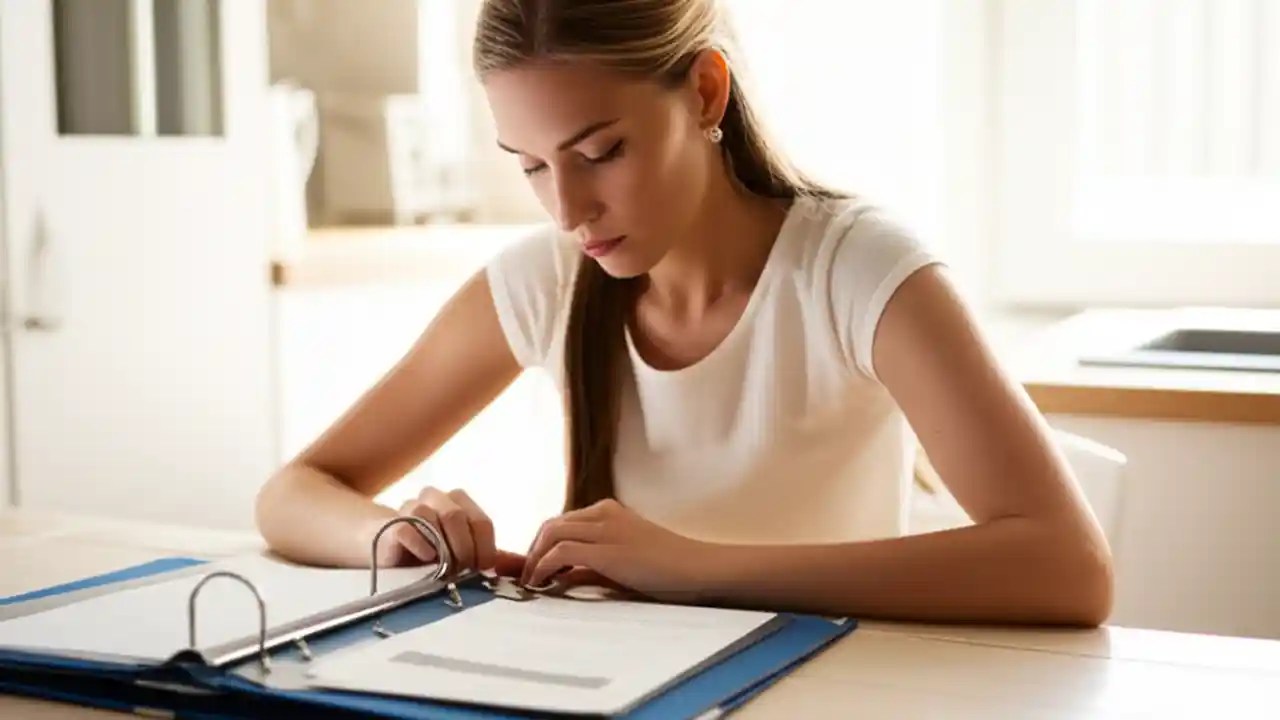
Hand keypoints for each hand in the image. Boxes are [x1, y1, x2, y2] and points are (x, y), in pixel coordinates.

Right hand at [379, 487, 501, 572]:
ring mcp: (411, 507)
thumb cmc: (432, 551)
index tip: (483, 570)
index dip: (485, 548)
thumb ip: (492, 557)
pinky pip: (407, 528)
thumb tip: (524, 566)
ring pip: (431, 518)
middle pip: (456, 516)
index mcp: (459, 501)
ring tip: (444, 570)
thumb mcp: (466, 554)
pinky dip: (420, 545)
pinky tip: (425, 559)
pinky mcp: (392, 523)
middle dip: (464, 548)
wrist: (389, 550)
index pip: (481, 521)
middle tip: (463, 572)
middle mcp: (436, 497)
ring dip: (441, 549)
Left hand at [521, 499, 716, 602]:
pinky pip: (560, 552)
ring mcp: (604, 529)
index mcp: (609, 511)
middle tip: (528, 575)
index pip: (562, 521)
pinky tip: (540, 582)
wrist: (697, 568)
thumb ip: (592, 563)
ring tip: (530, 581)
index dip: (542, 543)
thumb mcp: (623, 559)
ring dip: (534, 558)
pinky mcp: (606, 550)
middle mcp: (603, 513)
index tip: (534, 565)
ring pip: (550, 533)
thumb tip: (560, 575)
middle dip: (533, 549)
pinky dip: (543, 566)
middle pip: (551, 524)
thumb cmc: (668, 569)